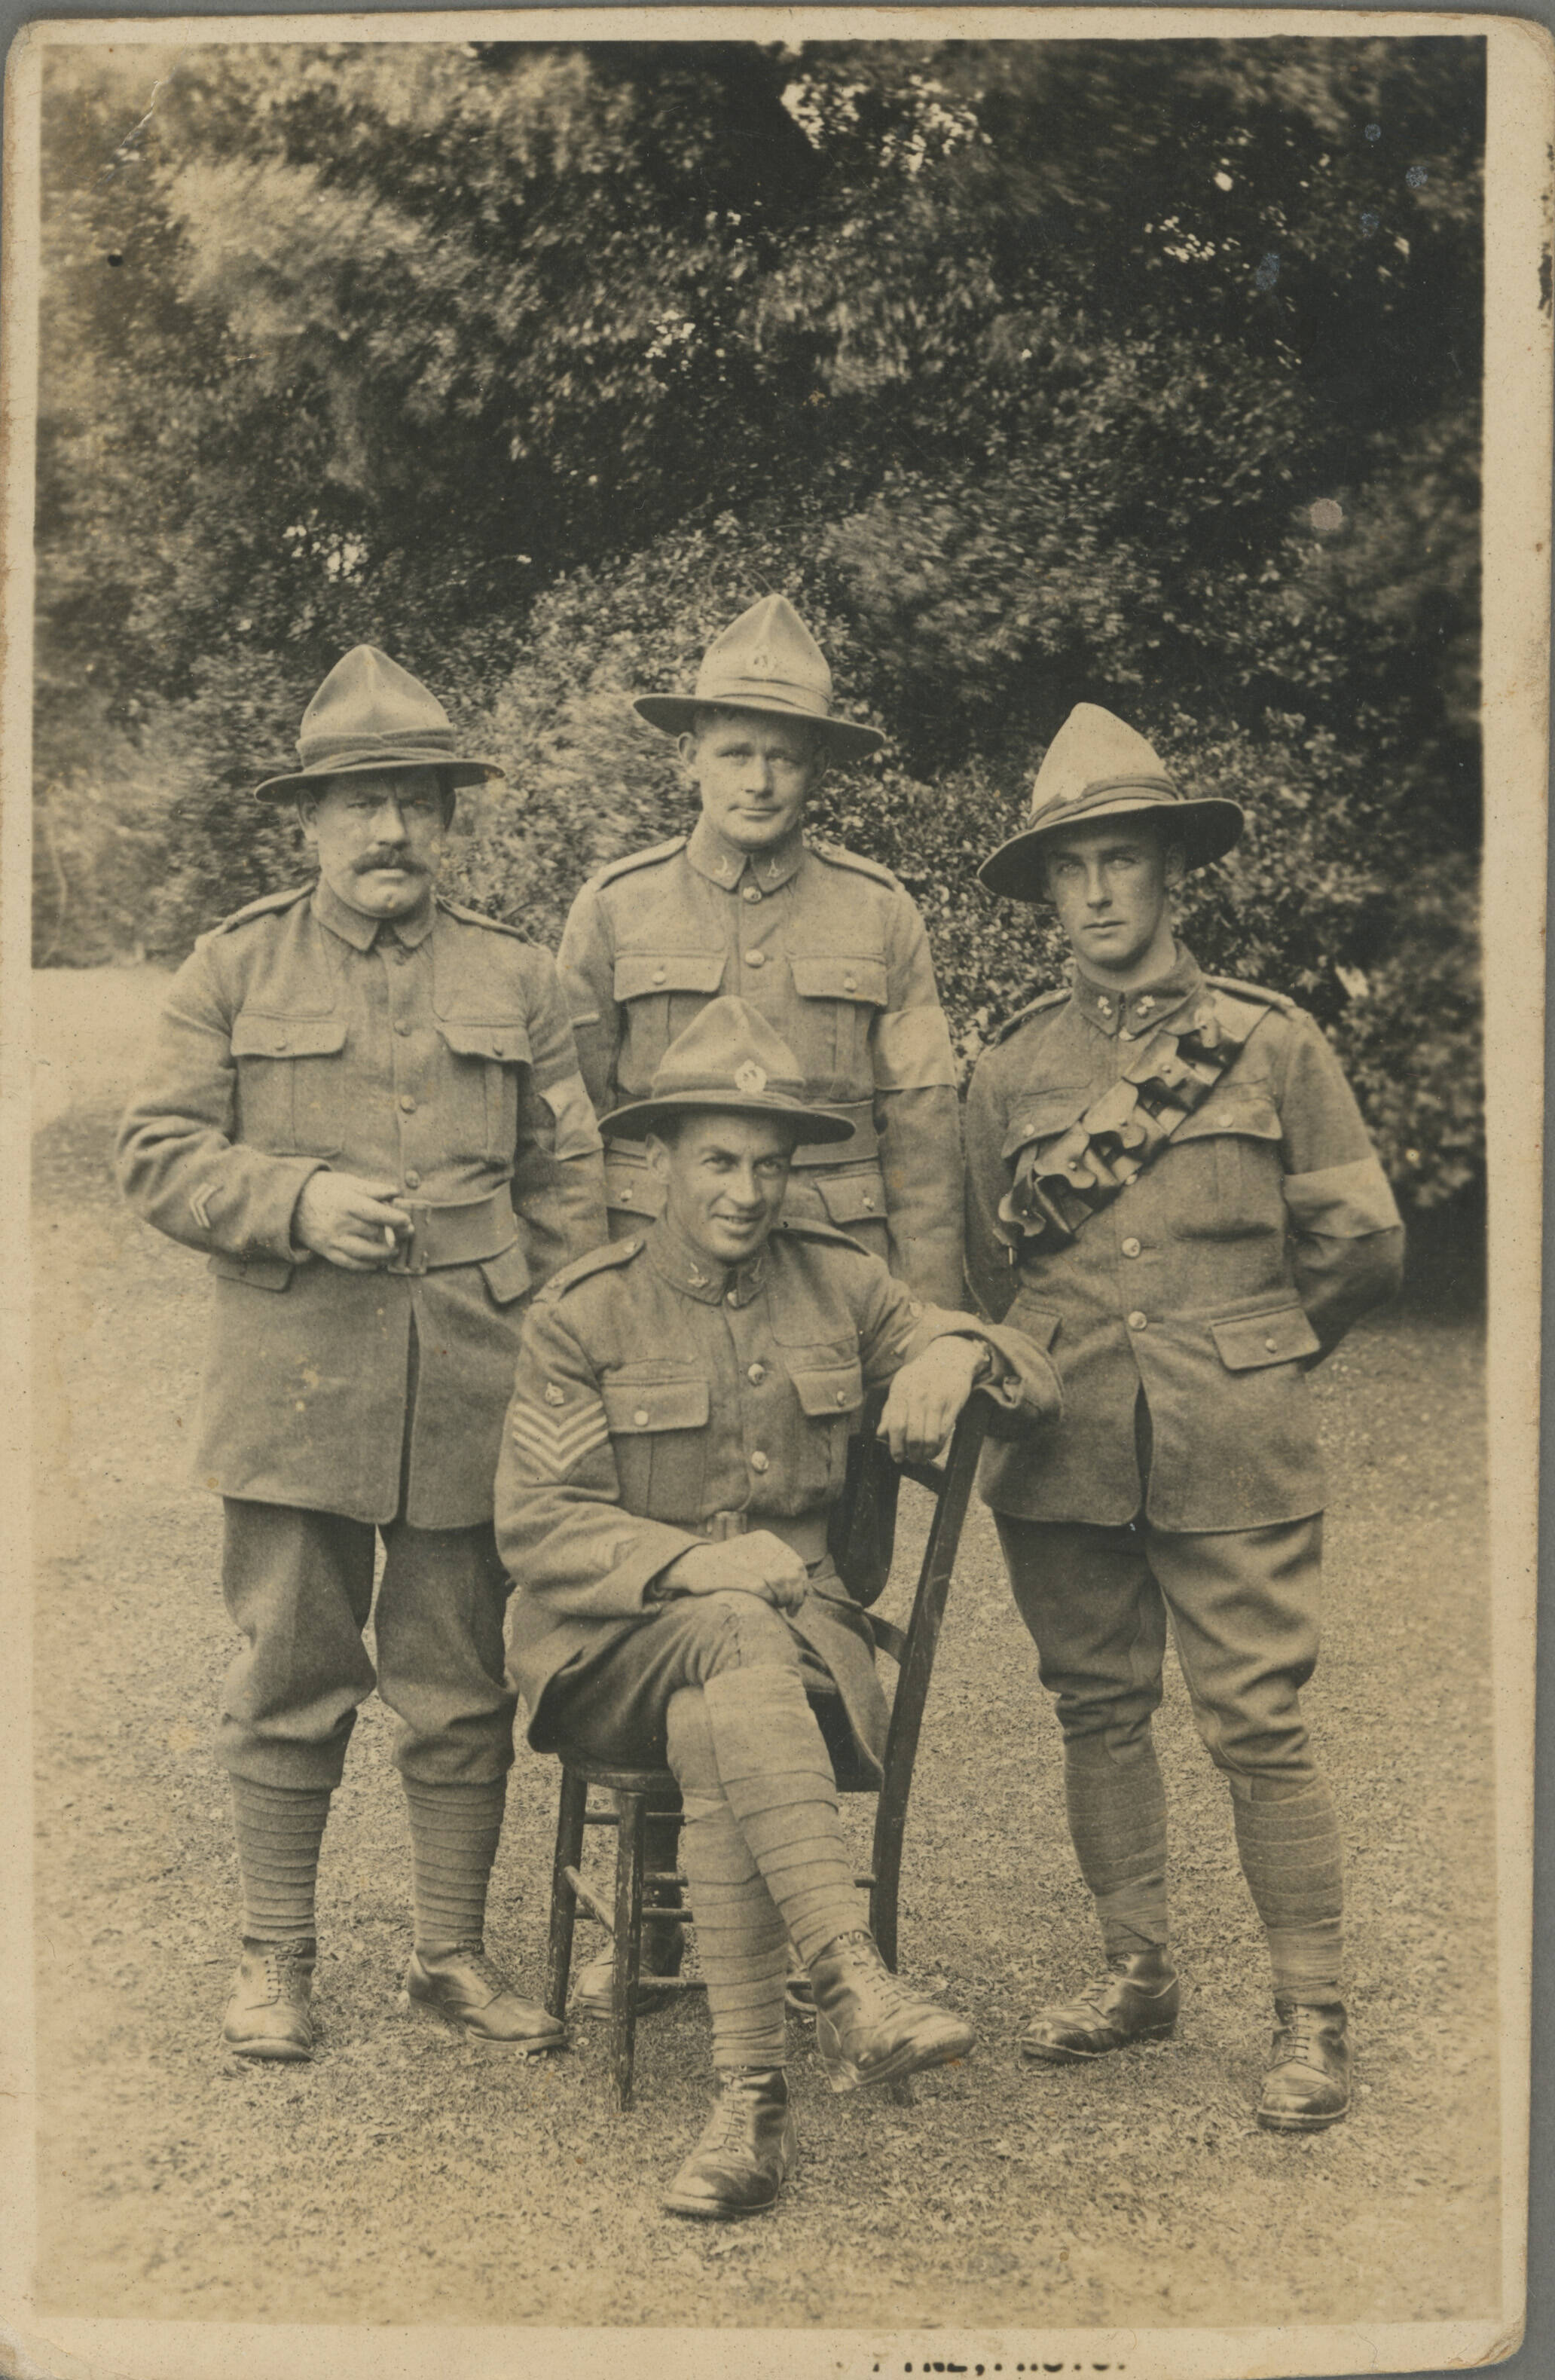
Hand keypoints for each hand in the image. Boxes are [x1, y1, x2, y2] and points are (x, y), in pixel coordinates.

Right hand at [293, 1172, 411, 1270]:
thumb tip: (396, 1192)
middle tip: (408, 1234)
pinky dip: (365, 1265)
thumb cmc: (324, 1190)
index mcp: (346, 1203)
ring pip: (364, 1252)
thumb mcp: (347, 1182)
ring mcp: (333, 1239)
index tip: (407, 1220)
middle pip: (373, 1233)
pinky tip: (376, 1263)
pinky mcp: (327, 1251)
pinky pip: (349, 1263)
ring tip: (395, 1251)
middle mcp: (340, 1223)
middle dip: (395, 1235)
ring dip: (383, 1254)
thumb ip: (372, 1189)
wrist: (293, 1203)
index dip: (394, 1218)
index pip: (376, 1213)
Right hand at [659, 1532, 809, 1613]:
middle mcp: (758, 1545)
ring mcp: (744, 1558)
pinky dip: (768, 1599)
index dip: (802, 1585)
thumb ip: (777, 1568)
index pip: (797, 1564)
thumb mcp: (755, 1559)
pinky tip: (767, 1605)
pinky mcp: (732, 1572)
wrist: (694, 1564)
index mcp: (766, 1540)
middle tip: (791, 1608)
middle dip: (796, 1595)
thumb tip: (803, 1587)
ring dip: (783, 1598)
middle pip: (791, 1573)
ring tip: (779, 1607)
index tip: (798, 1601)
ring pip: (780, 1580)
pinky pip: (762, 1588)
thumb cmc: (728, 1567)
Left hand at [878, 1338, 982, 1462]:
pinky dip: (939, 1446)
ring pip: (929, 1437)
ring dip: (926, 1453)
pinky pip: (944, 1433)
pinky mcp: (953, 1405)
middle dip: (912, 1453)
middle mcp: (918, 1395)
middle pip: (912, 1435)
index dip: (896, 1446)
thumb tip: (881, 1434)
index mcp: (901, 1390)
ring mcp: (936, 1400)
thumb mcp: (900, 1387)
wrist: (949, 1358)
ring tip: (923, 1457)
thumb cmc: (920, 1376)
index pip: (896, 1425)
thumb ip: (889, 1410)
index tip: (897, 1457)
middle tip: (912, 1459)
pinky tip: (935, 1449)